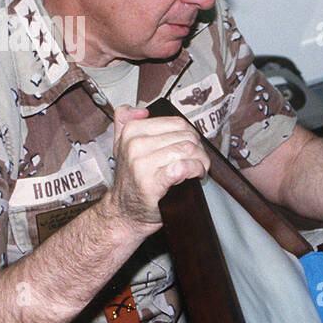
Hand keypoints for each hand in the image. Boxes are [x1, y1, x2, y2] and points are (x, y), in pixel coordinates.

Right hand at [103, 105, 209, 228]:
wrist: (124, 212)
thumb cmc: (131, 181)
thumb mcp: (121, 147)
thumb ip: (125, 122)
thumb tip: (140, 110)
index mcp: (131, 131)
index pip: (177, 123)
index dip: (191, 135)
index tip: (190, 148)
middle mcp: (134, 145)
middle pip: (186, 136)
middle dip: (199, 149)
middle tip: (197, 161)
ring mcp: (141, 163)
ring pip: (187, 149)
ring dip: (201, 160)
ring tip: (198, 169)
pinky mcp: (151, 181)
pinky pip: (184, 166)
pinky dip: (196, 169)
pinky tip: (196, 175)